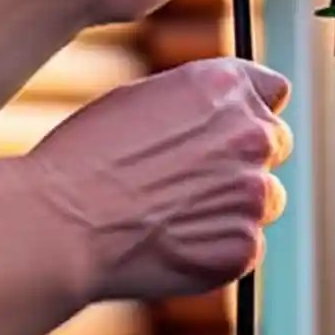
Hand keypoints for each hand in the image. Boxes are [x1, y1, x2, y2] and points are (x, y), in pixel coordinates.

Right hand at [17, 58, 292, 302]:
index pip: (272, 92)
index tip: (220, 130)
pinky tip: (170, 244)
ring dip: (233, 205)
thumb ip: (204, 99)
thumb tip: (247, 106)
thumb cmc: (86, 157)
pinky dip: (217, 248)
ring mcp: (254, 194)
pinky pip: (246, 244)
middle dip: (243, 159)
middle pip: (275, 145)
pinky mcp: (243, 247)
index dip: (245, 112)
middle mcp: (252, 134)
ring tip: (172, 213)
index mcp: (225, 87)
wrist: (59, 222)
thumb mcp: (144, 98)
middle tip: (188, 179)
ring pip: (266, 199)